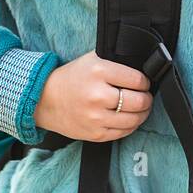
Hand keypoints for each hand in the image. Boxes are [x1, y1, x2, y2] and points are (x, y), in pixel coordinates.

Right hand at [33, 51, 152, 141]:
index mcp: (98, 71)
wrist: (46, 100)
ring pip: (135, 119)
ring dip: (142, 113)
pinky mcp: (95, 134)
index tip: (143, 83)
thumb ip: (116, 61)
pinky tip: (128, 118)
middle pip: (139, 101)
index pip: (137, 80)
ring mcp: (96, 117)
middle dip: (146, 98)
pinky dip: (131, 125)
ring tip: (140, 108)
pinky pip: (124, 132)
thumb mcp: (92, 59)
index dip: (145, 82)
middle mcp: (98, 95)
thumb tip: (142, 67)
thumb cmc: (72, 78)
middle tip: (144, 95)